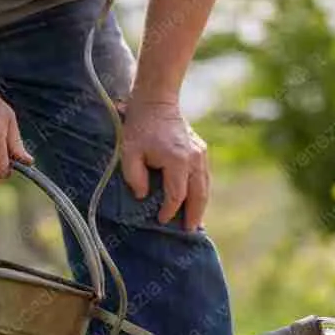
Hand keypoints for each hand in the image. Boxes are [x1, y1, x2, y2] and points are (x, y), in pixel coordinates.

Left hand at [120, 98, 209, 229]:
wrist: (156, 102)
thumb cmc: (139, 127)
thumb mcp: (129, 152)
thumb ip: (134, 177)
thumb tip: (143, 196)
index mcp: (177, 160)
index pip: (176, 195)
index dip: (169, 211)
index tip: (160, 221)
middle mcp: (194, 159)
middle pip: (199, 195)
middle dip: (194, 215)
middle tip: (189, 232)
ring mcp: (201, 154)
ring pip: (205, 187)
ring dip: (201, 206)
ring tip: (195, 223)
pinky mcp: (201, 151)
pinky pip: (204, 177)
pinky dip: (202, 192)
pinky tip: (196, 203)